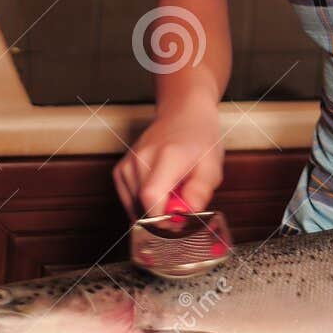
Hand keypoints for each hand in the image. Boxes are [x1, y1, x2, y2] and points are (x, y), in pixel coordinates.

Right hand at [113, 102, 225, 220]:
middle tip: (181, 201)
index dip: (165, 218)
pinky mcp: (120, 170)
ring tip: (171, 190)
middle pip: (143, 207)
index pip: (151, 198)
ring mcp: (128, 164)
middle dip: (164, 216)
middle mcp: (141, 159)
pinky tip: (158, 190)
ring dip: (154, 209)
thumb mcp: (212, 167)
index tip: (180, 218)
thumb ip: (199, 192)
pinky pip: (129, 201)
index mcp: (166, 156)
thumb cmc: (199, 139)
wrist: (183, 114)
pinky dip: (143, 203)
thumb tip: (184, 214)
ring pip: (135, 208)